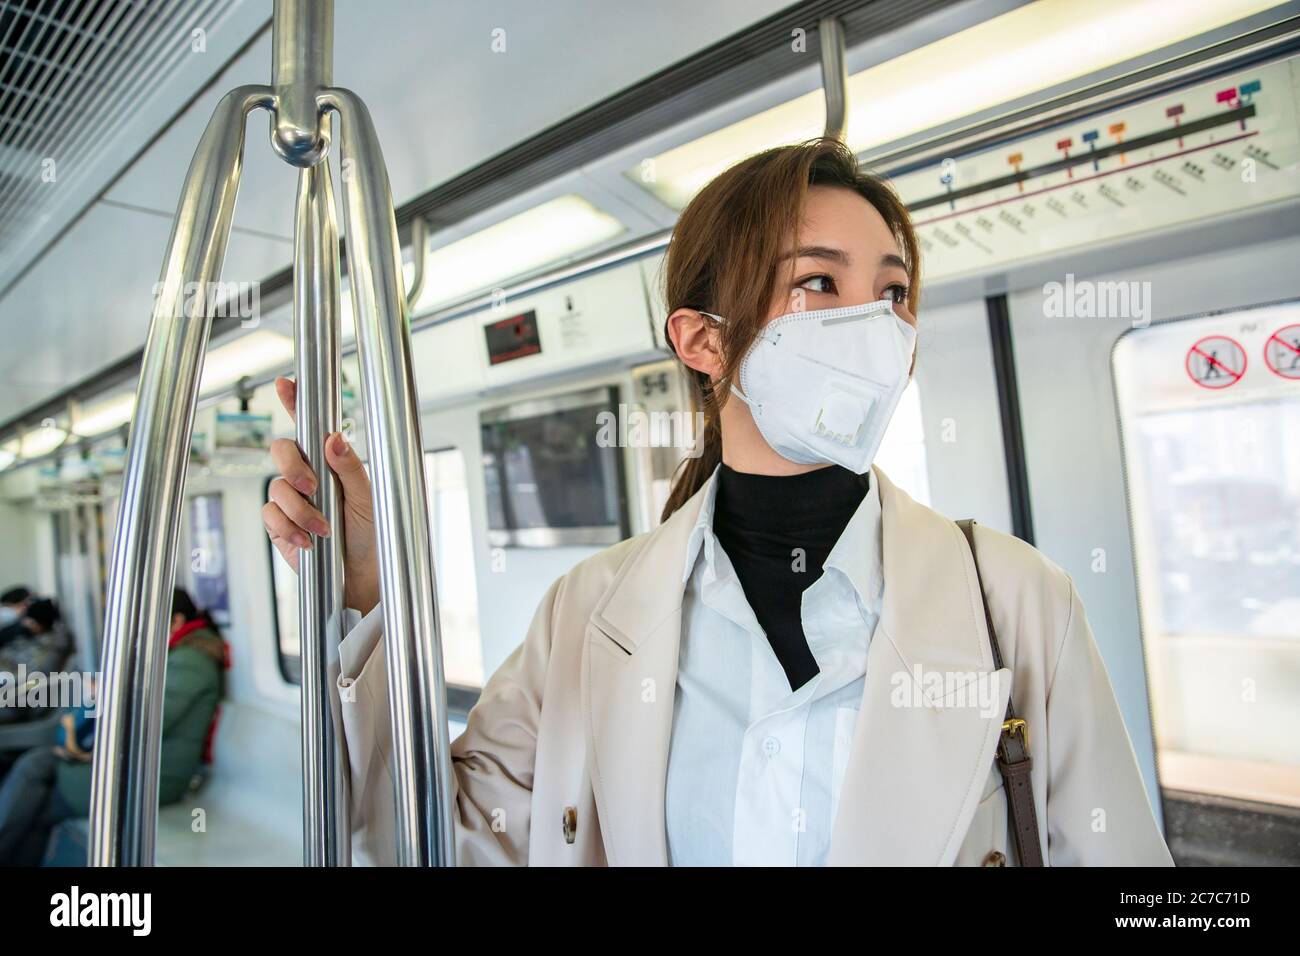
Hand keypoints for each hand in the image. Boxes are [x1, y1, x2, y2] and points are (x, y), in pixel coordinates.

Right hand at [262, 377, 380, 613]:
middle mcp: (308, 476)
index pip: (310, 427)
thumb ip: (349, 468)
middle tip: (311, 487)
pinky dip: (289, 527)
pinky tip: (307, 540)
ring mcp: (291, 498)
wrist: (359, 576)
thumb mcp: (367, 498)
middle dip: (293, 466)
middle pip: (281, 450)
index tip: (285, 384)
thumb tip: (333, 438)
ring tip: (323, 528)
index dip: (295, 402)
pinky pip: (270, 514)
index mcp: (331, 463)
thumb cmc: (370, 533)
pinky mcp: (279, 522)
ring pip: (276, 486)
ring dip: (300, 509)